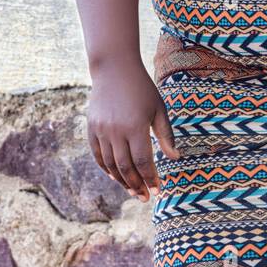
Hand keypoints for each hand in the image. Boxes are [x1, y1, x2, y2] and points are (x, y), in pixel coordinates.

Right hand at [85, 54, 179, 200]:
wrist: (114, 69)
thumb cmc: (142, 88)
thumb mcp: (159, 109)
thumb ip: (166, 135)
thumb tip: (175, 158)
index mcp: (136, 127)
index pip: (143, 162)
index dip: (150, 179)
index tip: (158, 191)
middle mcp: (116, 132)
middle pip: (126, 167)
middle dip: (136, 185)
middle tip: (145, 198)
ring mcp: (101, 131)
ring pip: (110, 164)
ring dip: (121, 180)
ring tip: (132, 191)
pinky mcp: (92, 128)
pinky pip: (98, 155)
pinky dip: (106, 168)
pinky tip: (116, 176)